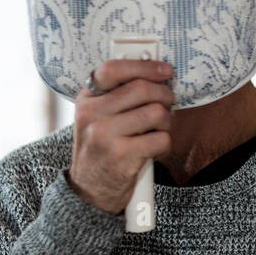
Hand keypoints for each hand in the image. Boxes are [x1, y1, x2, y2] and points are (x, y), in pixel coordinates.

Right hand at [68, 59, 174, 213]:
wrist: (90, 188)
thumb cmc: (105, 146)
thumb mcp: (101, 115)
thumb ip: (121, 93)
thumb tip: (158, 72)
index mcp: (87, 98)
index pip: (113, 69)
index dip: (144, 66)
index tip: (165, 71)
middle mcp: (91, 113)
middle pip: (143, 89)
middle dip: (164, 96)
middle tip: (167, 105)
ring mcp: (103, 134)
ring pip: (157, 113)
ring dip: (166, 122)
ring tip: (156, 131)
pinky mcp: (120, 154)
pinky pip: (161, 139)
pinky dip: (164, 145)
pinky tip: (151, 150)